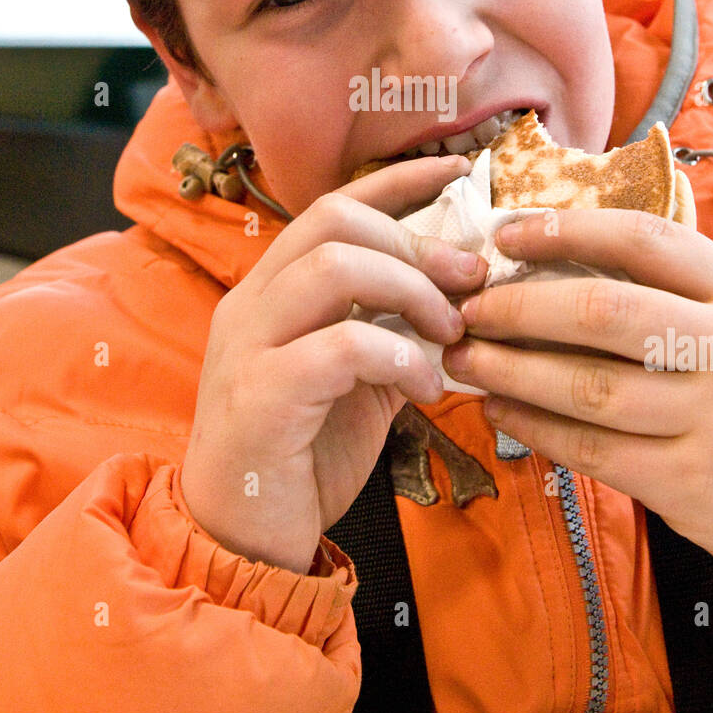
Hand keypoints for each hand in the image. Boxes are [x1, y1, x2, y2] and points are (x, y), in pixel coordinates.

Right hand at [180, 154, 486, 573]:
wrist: (243, 542)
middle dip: (415, 242)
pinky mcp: (259, 397)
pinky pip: (339, 345)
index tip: (462, 169)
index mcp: (271, 291)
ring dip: (412, 291)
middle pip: (333, 221)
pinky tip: (426, 388)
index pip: (333, 205)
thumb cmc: (302, 454)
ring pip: (333, 268)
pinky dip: (399, 356)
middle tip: (469, 282)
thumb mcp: (359, 380)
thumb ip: (394, 329)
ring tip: (450, 334)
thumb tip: (463, 289)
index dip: (400, 180)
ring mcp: (247, 347)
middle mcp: (250, 304)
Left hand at [442, 207, 712, 588]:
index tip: (506, 234)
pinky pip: (591, 449)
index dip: (566, 230)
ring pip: (586, 387)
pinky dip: (534, 426)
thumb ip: (672, 288)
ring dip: (510, 368)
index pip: (644, 240)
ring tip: (464, 358)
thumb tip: (554, 258)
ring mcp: (712, 420)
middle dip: (518, 306)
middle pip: (602, 312)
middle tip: (467, 308)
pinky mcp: (688, 483)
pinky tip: (499, 408)